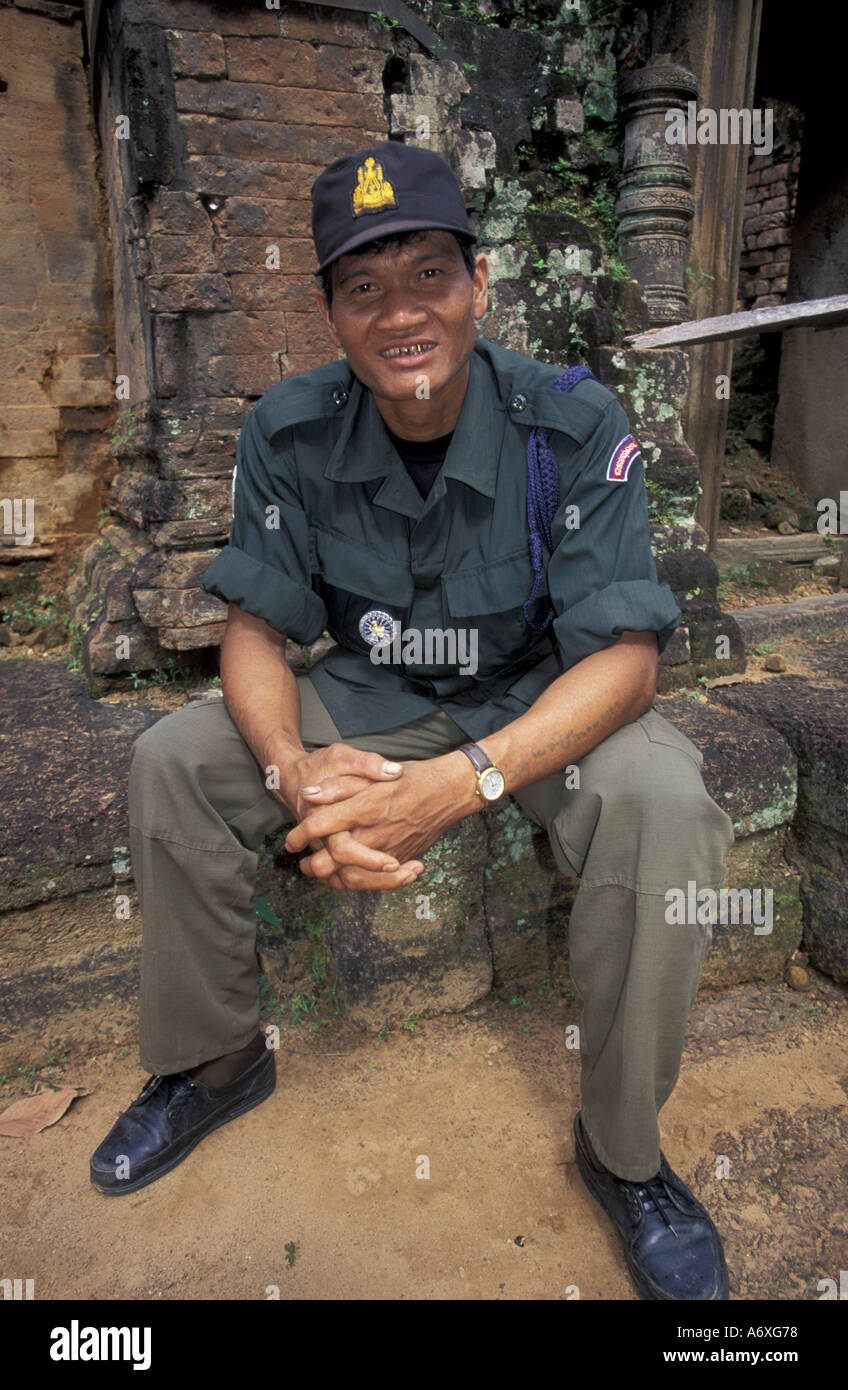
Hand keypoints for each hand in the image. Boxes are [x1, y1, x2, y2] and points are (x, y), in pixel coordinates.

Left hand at [285, 755, 466, 889]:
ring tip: (319, 874)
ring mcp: (388, 851)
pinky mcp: (400, 860)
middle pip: (332, 862)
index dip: (300, 835)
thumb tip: (308, 795)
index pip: (320, 826)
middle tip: (303, 863)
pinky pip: (373, 881)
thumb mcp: (371, 771)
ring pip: (351, 878)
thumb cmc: (410, 777)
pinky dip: (355, 883)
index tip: (291, 841)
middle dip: (312, 866)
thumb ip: (338, 786)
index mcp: (364, 808)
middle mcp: (374, 834)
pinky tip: (346, 877)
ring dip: (331, 879)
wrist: (448, 791)